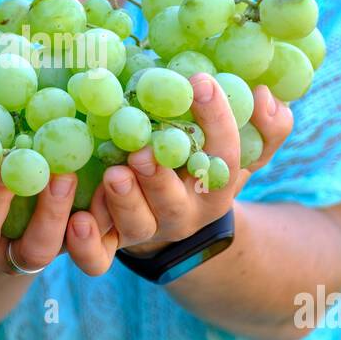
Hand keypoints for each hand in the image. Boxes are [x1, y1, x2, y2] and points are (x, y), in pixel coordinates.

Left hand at [65, 73, 293, 273]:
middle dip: (159, 177)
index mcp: (215, 188)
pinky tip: (76, 221)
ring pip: (136, 226)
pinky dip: (85, 245)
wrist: (173, 223)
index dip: (216, 120)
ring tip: (113, 175)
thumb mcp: (240, 151)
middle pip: (174, 201)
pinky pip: (98, 258)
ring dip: (124, 202)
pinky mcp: (111, 245)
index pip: (223, 155)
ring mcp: (146, 230)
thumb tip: (264, 95)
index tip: (201, 81)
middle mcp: (182, 214)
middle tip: (143, 151)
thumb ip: (264, 127)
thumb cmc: (203, 169)